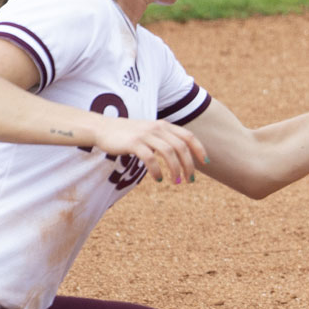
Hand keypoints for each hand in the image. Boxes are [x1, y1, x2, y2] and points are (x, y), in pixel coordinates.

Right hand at [91, 115, 206, 184]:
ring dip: (176, 169)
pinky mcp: (133, 143)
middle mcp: (157, 128)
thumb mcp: (149, 133)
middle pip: (181, 147)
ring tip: (176, 182)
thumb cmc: (128, 134)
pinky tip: (159, 179)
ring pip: (169, 152)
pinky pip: (150, 158)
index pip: (188, 136)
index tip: (205, 163)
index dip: (199, 149)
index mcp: (163, 126)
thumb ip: (164, 140)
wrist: (103, 129)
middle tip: (191, 180)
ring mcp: (145, 135)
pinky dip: (157, 170)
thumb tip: (180, 157)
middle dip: (189, 165)